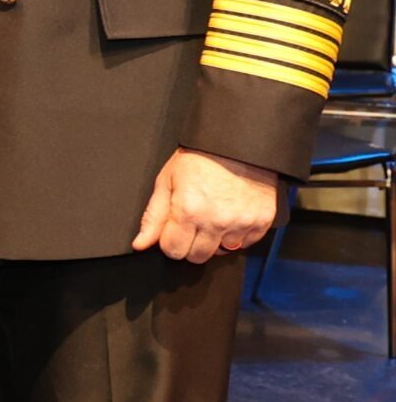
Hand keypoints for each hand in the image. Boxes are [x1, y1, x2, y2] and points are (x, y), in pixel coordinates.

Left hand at [132, 147, 280, 262]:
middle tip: (192, 222)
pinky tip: (231, 215)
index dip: (169, 241)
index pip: (173, 250)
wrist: (238, 145)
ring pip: (222, 252)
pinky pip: (245, 244)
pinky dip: (236, 235)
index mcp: (188, 211)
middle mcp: (216, 221)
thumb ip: (153, 216)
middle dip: (190, 244)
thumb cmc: (199, 159)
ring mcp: (241, 223)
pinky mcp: (261, 222)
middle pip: (197, 256)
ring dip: (215, 240)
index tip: (173, 229)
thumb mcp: (167, 181)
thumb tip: (140, 244)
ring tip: (213, 216)